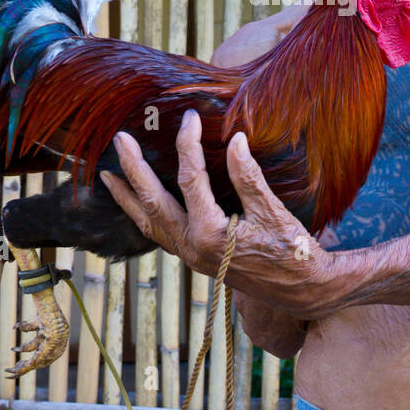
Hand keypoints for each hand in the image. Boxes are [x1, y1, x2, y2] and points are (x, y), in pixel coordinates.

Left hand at [99, 110, 328, 314]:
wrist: (302, 291)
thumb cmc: (292, 251)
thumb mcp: (273, 211)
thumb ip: (249, 177)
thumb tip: (235, 140)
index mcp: (210, 233)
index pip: (190, 180)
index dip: (187, 145)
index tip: (189, 118)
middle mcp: (192, 247)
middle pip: (152, 202)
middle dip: (133, 169)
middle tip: (119, 140)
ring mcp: (190, 256)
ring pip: (148, 224)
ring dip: (127, 198)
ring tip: (108, 176)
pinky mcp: (194, 259)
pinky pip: (159, 236)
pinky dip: (143, 216)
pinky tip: (138, 203)